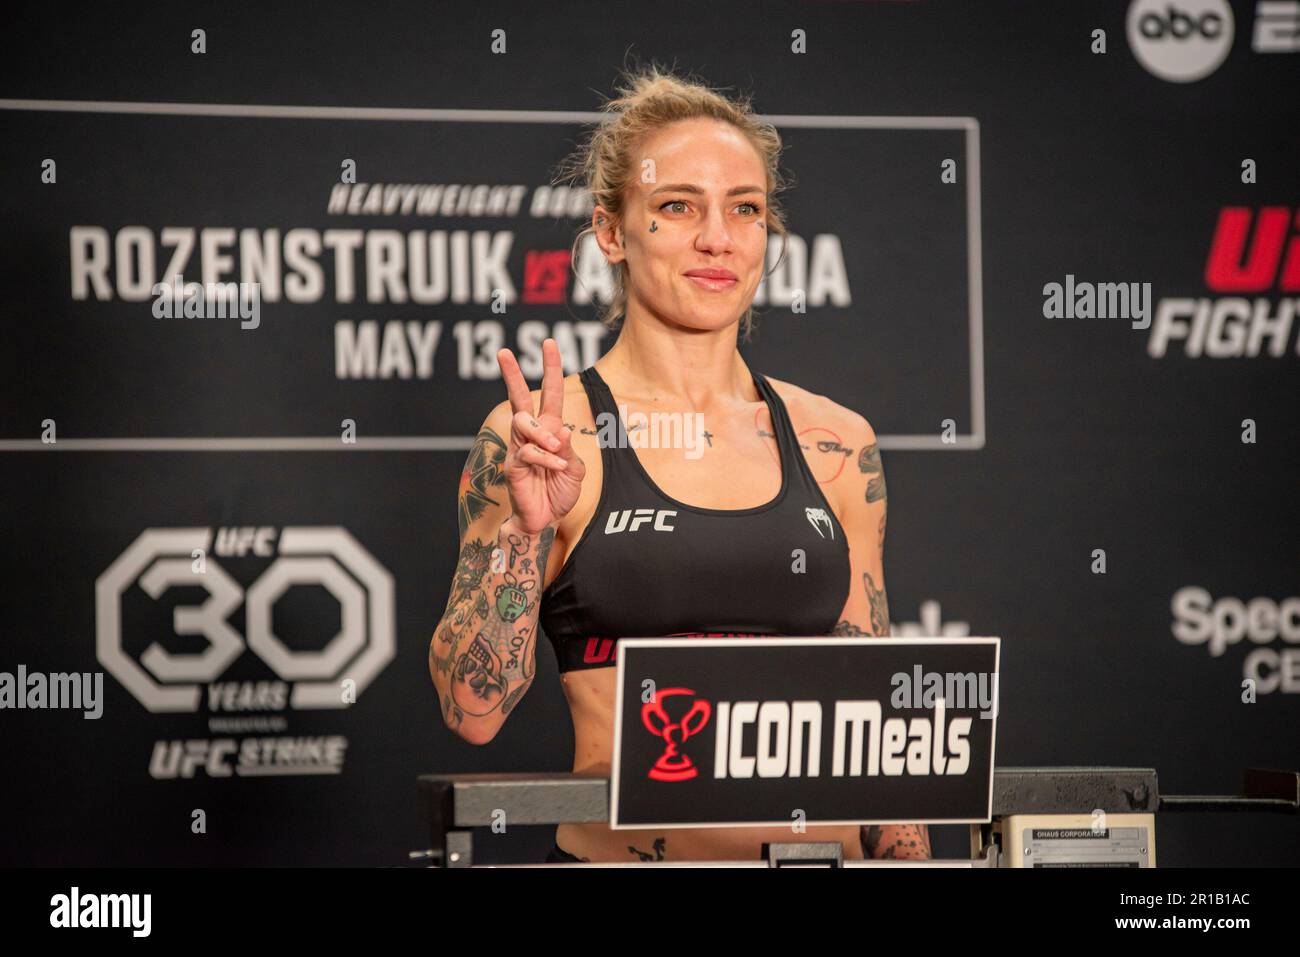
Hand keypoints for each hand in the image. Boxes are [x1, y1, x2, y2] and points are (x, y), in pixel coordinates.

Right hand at [496, 339, 585, 535]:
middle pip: (519, 398)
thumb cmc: (559, 491)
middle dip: (511, 374)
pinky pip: (529, 451)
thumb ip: (568, 450)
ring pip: (524, 422)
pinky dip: (547, 460)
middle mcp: (532, 434)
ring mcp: (519, 448)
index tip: (549, 342)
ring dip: (543, 433)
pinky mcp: (513, 464)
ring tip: (556, 449)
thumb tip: (560, 430)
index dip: (551, 368)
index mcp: (550, 429)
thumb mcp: (575, 469)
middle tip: (503, 351)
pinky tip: (556, 469)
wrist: (545, 520)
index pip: (550, 393)